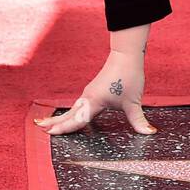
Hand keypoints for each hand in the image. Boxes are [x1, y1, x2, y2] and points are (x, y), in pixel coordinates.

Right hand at [33, 48, 156, 135]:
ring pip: (73, 108)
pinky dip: (71, 111)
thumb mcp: (134, 102)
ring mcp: (89, 93)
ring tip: (49, 124)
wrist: (126, 56)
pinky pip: (78, 104)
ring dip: (61, 117)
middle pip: (69, 113)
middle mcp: (88, 97)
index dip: (64, 128)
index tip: (50, 133)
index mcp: (94, 102)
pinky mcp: (93, 90)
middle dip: (55, 122)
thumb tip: (149, 132)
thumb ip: (138, 120)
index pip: (77, 119)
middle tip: (40, 127)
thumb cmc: (129, 77)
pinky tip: (71, 114)